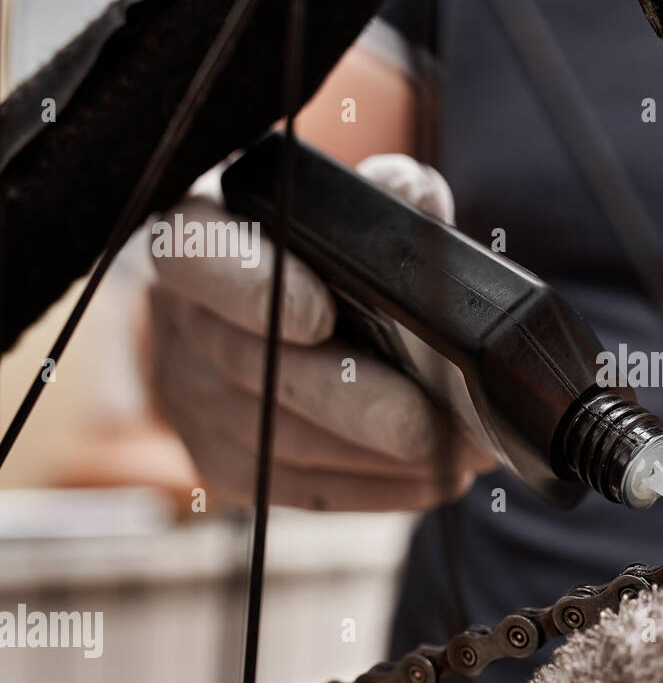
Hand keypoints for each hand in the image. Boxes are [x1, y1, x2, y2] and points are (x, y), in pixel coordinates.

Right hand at [146, 154, 496, 510]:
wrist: (266, 309)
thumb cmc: (320, 248)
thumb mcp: (350, 205)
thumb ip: (385, 192)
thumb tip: (414, 196)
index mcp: (199, 236)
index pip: (199, 257)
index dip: (253, 289)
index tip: (318, 315)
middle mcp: (180, 320)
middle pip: (258, 369)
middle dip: (354, 403)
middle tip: (432, 423)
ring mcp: (191, 398)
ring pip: (279, 441)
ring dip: (379, 457)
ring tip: (463, 454)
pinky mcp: (220, 461)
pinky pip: (294, 489)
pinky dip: (371, 490)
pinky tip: (433, 483)